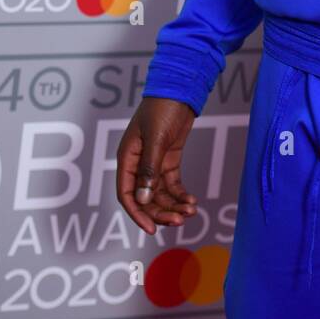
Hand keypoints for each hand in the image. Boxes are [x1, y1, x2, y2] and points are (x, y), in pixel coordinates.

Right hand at [117, 97, 197, 234]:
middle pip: (146, 197)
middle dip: (162, 212)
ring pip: (160, 193)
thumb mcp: (156, 139)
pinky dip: (181, 194)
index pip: (127, 194)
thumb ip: (149, 169)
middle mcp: (138, 163)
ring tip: (191, 211)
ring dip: (174, 204)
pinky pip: (172, 183)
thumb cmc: (162, 108)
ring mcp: (154, 162)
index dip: (138, 214)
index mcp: (127, 158)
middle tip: (180, 221)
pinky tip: (192, 201)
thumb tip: (143, 198)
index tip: (152, 229)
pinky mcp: (168, 159)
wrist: (180, 89)